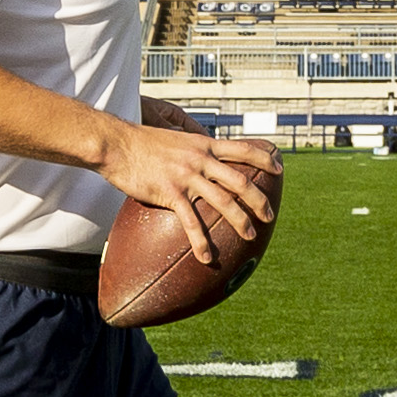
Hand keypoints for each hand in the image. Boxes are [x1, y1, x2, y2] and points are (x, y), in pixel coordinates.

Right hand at [103, 113, 279, 263]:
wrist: (117, 144)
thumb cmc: (141, 142)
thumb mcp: (175, 139)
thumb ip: (191, 148)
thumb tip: (200, 156)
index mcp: (203, 145)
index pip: (242, 149)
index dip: (264, 159)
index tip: (279, 168)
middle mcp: (200, 159)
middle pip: (240, 180)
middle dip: (259, 199)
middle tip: (269, 215)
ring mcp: (187, 176)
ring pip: (223, 201)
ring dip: (239, 221)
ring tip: (249, 236)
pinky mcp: (170, 193)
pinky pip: (191, 221)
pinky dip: (201, 241)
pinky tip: (207, 257)